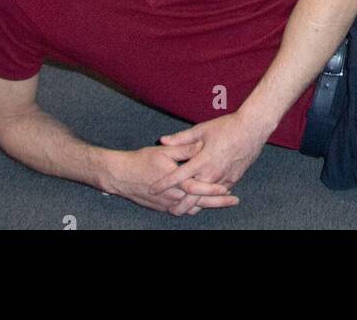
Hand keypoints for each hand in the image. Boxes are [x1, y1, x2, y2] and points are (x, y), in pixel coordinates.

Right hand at [104, 144, 238, 215]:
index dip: (213, 188)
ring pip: (192, 209)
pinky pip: (183, 211)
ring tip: (224, 202)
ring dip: (207, 205)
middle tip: (234, 200)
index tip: (227, 187)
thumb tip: (201, 145)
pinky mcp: (164, 208)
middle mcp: (173, 197)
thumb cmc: (143, 161)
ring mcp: (168, 205)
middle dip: (218, 202)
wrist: (122, 176)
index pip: (198, 187)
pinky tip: (203, 204)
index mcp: (175, 181)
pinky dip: (195, 208)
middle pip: (199, 202)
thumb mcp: (164, 151)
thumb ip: (184, 149)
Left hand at [152, 111, 264, 211]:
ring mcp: (223, 179)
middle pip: (192, 196)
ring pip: (206, 198)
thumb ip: (181, 138)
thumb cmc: (226, 127)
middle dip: (180, 205)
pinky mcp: (233, 180)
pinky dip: (210, 198)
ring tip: (184, 209)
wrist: (252, 130)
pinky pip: (218, 193)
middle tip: (169, 210)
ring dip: (195, 205)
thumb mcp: (201, 130)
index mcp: (202, 161)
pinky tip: (204, 200)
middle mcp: (212, 174)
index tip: (153, 189)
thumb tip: (162, 140)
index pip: (178, 177)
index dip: (164, 183)